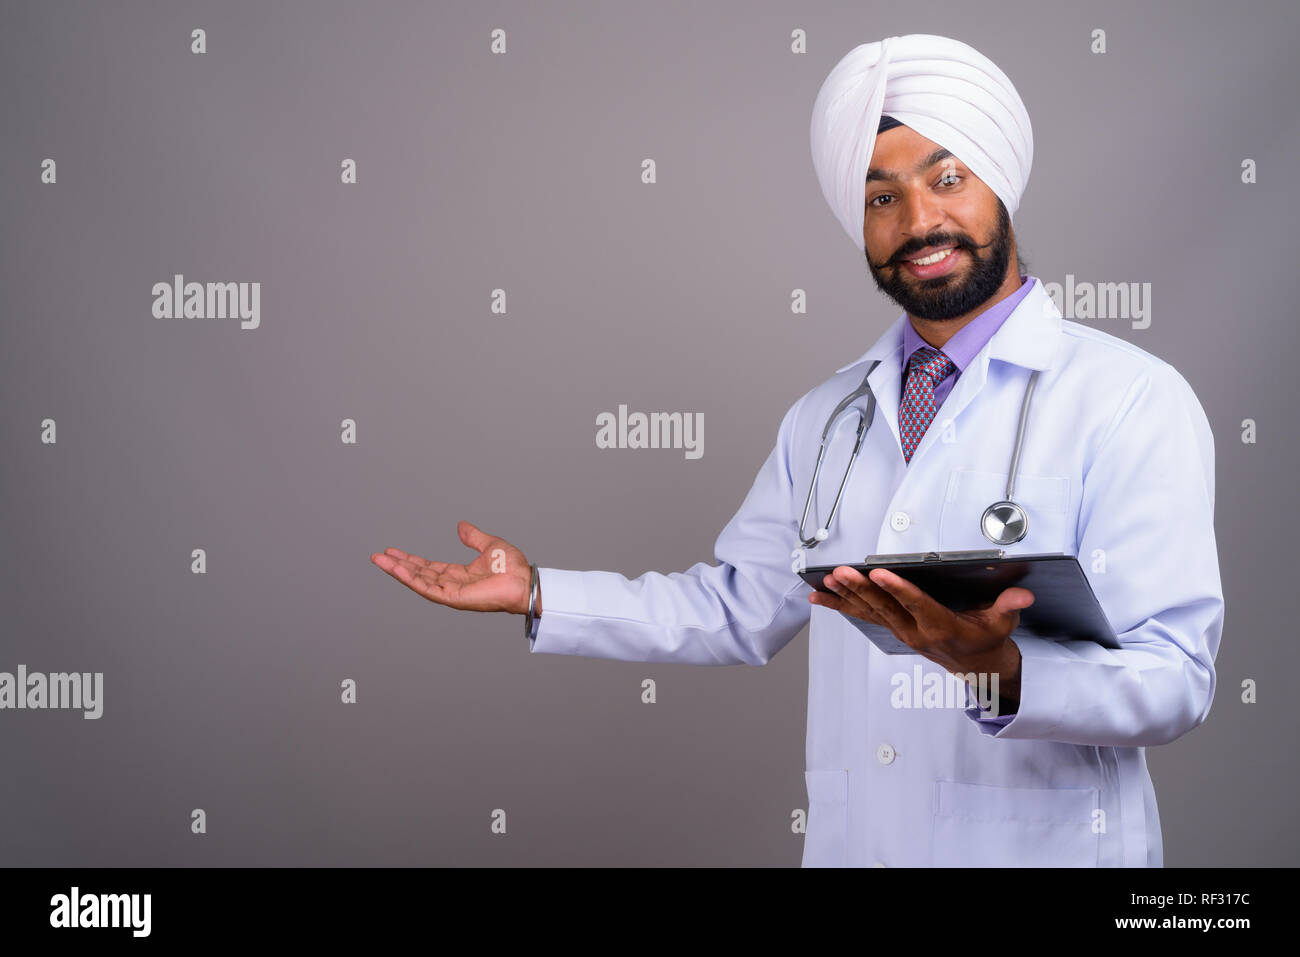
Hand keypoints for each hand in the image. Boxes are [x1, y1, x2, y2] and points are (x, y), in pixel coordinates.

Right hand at [370, 520, 534, 614]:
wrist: (524, 581)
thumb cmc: (512, 568)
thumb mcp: (489, 545)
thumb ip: (472, 537)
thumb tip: (460, 526)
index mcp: (459, 574)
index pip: (428, 567)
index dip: (410, 559)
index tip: (393, 552)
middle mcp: (452, 584)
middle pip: (418, 574)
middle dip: (397, 565)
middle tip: (377, 557)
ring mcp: (451, 593)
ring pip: (419, 581)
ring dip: (398, 571)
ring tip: (380, 561)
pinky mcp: (453, 599)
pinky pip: (428, 588)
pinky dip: (412, 579)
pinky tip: (398, 569)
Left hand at [810, 566, 1030, 693]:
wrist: (976, 667)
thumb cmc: (986, 640)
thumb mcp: (1003, 623)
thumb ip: (1010, 606)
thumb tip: (1023, 595)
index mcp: (941, 628)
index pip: (916, 605)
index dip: (898, 590)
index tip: (880, 573)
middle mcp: (915, 632)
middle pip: (885, 607)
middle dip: (861, 589)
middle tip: (842, 572)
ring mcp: (901, 632)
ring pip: (869, 611)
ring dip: (846, 596)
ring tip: (825, 581)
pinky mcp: (893, 629)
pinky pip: (863, 616)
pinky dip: (841, 605)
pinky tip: (820, 597)